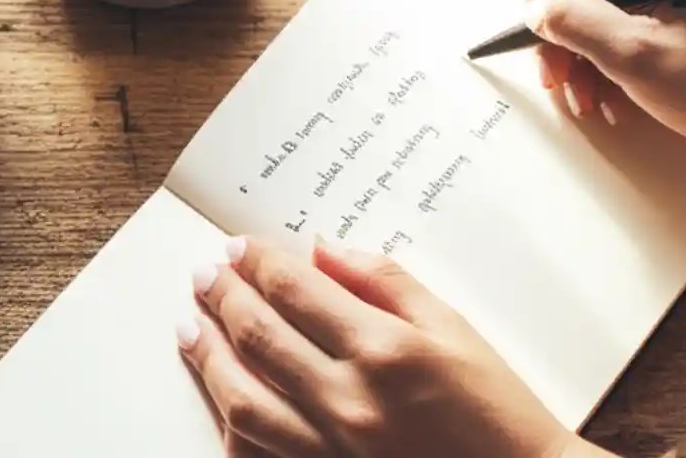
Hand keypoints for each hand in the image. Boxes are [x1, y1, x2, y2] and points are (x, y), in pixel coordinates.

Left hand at [176, 236, 593, 457]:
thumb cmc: (496, 406)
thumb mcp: (452, 326)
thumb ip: (384, 280)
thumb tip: (324, 247)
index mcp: (384, 348)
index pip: (296, 291)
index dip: (260, 264)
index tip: (239, 248)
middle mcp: (349, 398)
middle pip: (259, 337)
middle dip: (223, 298)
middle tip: (204, 276)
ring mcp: (332, 446)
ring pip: (242, 398)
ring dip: (207, 356)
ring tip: (189, 327)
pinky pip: (257, 451)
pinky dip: (230, 422)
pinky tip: (219, 399)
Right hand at [523, 0, 685, 171]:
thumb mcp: (636, 57)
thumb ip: (577, 24)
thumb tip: (535, 11)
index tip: (555, 26)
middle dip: (555, 21)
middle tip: (555, 71)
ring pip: (583, 2)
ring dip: (571, 50)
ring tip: (580, 96)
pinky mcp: (658, 15)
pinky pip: (605, 25)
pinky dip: (593, 60)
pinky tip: (601, 96)